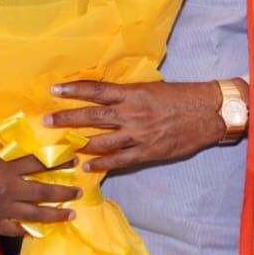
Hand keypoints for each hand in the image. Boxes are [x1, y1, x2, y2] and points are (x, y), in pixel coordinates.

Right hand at [0, 145, 79, 236]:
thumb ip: (4, 149)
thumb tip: (19, 143)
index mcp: (7, 167)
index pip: (40, 163)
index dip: (59, 162)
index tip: (75, 161)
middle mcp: (9, 188)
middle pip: (43, 191)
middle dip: (64, 191)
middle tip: (78, 191)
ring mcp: (2, 207)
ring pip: (34, 214)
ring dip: (55, 214)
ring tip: (70, 214)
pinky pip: (13, 229)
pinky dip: (26, 231)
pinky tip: (37, 232)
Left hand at [46, 80, 227, 173]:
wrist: (207, 113)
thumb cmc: (181, 97)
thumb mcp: (151, 88)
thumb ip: (128, 94)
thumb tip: (105, 96)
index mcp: (132, 94)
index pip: (96, 90)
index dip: (73, 90)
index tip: (54, 90)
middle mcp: (131, 114)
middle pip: (92, 116)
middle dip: (67, 118)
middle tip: (46, 120)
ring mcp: (138, 135)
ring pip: (101, 140)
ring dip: (79, 143)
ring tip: (61, 147)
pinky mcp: (147, 152)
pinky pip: (119, 160)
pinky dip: (101, 163)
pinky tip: (87, 166)